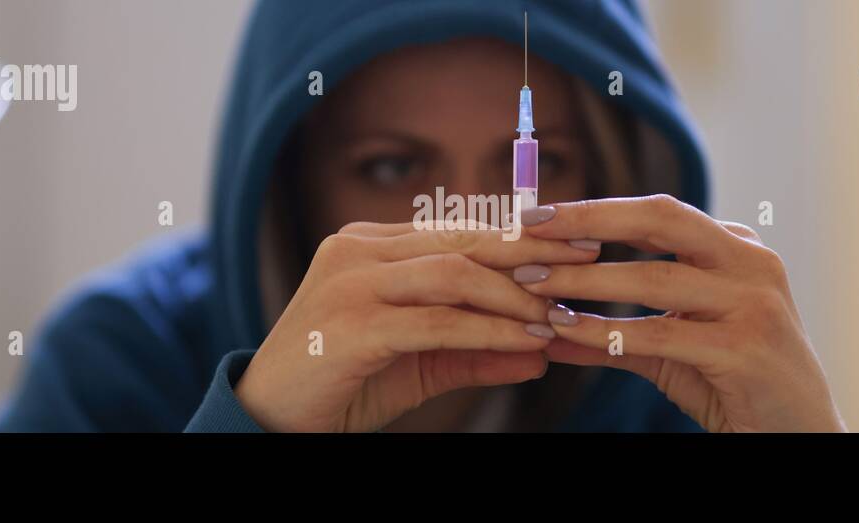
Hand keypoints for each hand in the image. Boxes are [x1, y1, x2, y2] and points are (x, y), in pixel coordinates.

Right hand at [237, 221, 600, 431]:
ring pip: (452, 273)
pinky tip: (526, 341)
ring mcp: (349, 282)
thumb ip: (476, 350)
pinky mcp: (350, 323)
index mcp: (369, 246)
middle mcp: (356, 250)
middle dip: (530, 250)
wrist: (271, 422)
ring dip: (513, 295)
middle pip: (461, 241)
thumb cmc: (342, 387)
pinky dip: (487, 330)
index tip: (577, 243)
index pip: (458, 231)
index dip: (519, 237)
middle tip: (586, 259)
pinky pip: (435, 320)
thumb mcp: (420, 365)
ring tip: (557, 315)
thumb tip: (542, 351)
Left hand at [517, 195, 845, 431]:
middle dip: (589, 219)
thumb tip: (547, 329)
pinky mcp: (746, 350)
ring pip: (654, 279)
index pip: (657, 213)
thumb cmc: (735, 386)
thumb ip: (614, 336)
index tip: (538, 213)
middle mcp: (751, 264)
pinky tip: (567, 330)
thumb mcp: (671, 352)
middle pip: (661, 220)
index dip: (596, 210)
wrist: (798, 435)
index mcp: (737, 249)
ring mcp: (754, 304)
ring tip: (533, 285)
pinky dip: (608, 331)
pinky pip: (662, 335)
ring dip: (586, 281)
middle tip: (530, 227)